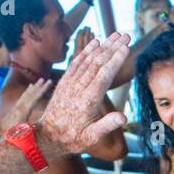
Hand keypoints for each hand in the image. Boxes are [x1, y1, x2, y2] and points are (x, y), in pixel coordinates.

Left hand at [0, 77, 52, 129]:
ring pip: (27, 93)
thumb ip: (27, 128)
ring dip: (35, 86)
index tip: (48, 85)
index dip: (42, 91)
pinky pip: (24, 96)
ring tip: (41, 79)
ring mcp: (18, 105)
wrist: (0, 132)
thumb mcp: (21, 132)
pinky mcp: (17, 107)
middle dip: (41, 86)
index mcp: (23, 111)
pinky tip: (31, 86)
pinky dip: (28, 90)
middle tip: (49, 80)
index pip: (34, 98)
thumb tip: (34, 126)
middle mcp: (20, 106)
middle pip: (32, 94)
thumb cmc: (13, 135)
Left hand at [37, 32, 129, 157]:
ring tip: (115, 34)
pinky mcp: (65, 82)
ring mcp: (70, 83)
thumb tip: (123, 117)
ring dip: (103, 45)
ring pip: (88, 59)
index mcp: (88, 100)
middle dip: (113, 47)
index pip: (104, 75)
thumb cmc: (73, 139)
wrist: (47, 136)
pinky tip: (95, 42)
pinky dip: (86, 51)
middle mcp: (78, 88)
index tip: (125, 47)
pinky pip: (77, 62)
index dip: (115, 60)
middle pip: (98, 62)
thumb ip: (106, 125)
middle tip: (126, 34)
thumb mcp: (91, 138)